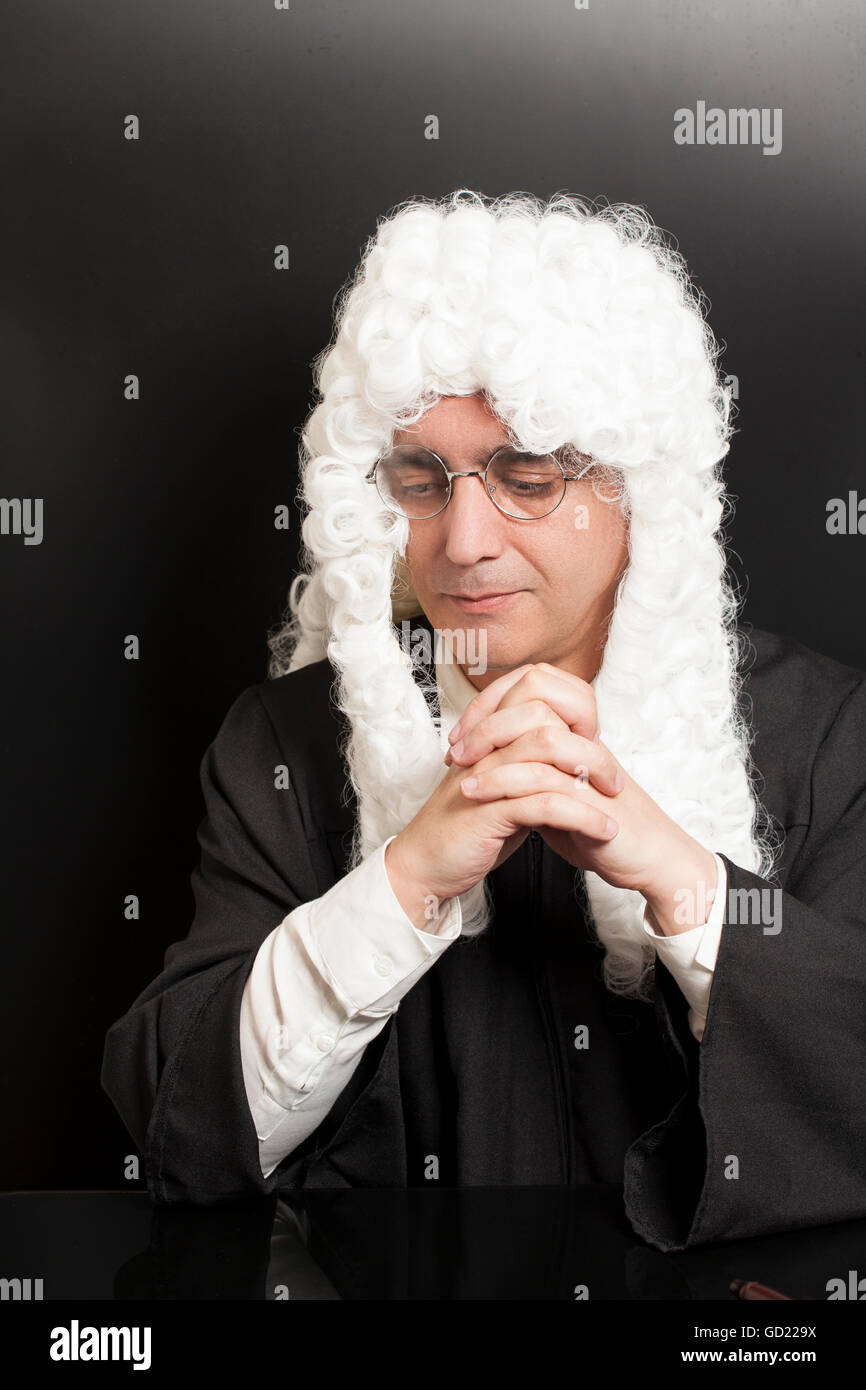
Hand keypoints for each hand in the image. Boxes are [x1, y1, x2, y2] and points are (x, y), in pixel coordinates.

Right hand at [385, 705, 618, 927]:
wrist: (426, 866)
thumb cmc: (468, 830)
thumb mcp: (507, 790)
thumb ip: (534, 769)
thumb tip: (575, 759)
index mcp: (492, 739)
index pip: (538, 699)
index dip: (575, 718)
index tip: (598, 754)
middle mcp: (487, 749)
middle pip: (547, 719)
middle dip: (590, 748)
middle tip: (613, 781)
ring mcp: (486, 776)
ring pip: (547, 750)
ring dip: (591, 775)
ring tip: (614, 803)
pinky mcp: (488, 811)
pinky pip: (544, 803)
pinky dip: (581, 815)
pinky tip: (603, 831)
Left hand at [444, 663, 716, 927]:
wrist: (646, 861)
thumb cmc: (602, 830)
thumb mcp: (556, 795)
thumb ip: (531, 773)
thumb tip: (493, 765)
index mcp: (576, 731)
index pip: (535, 683)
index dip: (493, 699)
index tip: (463, 733)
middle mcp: (584, 738)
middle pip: (537, 690)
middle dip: (487, 715)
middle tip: (458, 748)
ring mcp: (591, 765)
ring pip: (539, 733)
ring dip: (490, 747)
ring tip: (460, 773)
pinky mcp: (592, 800)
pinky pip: (544, 779)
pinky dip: (502, 784)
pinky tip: (474, 796)